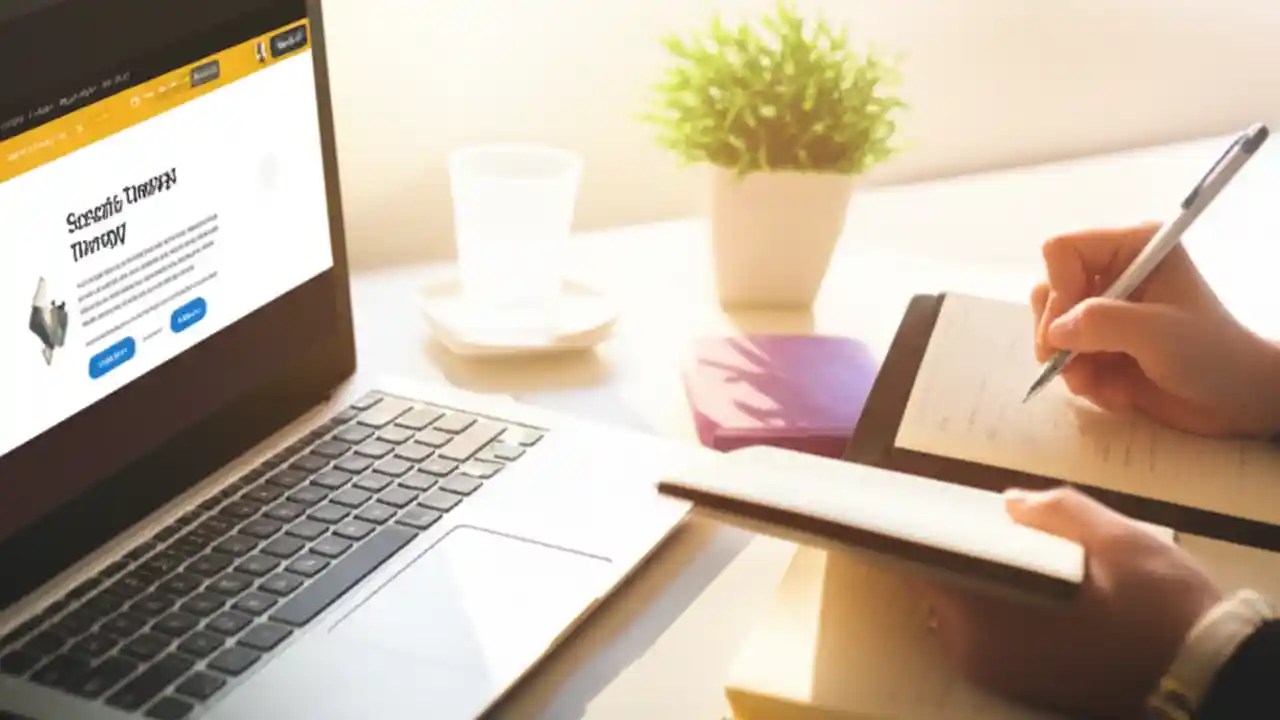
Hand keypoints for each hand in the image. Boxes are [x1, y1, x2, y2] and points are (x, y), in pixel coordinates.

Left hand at [923, 487, 1221, 718]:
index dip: (925, 533)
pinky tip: (1026, 582)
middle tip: (977, 519)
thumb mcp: (1116, 539)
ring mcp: (996, 673)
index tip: (922, 507)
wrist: (1204, 671)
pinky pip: (987, 634)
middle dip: (957, 553)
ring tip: (1007, 547)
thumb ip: (1056, 511)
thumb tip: (1010, 503)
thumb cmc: (1158, 606)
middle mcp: (976, 651)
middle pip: (941, 587)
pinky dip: (998, 607)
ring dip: (979, 581)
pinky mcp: (1018, 685)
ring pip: (963, 610)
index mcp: (984, 615)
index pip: (926, 564)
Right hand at [1033, 223, 1279, 437]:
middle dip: (1059, 336)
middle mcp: (1115, 272)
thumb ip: (1101, 323)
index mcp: (1133, 248)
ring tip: (1102, 385)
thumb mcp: (1158, 333)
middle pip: (1048, 291)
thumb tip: (1054, 333)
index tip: (1071, 331)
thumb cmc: (1209, 356)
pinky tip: (1117, 394)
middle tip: (1077, 366)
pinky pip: (1066, 358)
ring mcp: (1107, 310)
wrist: (1236, 400)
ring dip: (1072, 365)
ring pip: (1052, 329)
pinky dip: (1085, 381)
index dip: (1060, 291)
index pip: (1062, 252)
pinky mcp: (1103, 344)